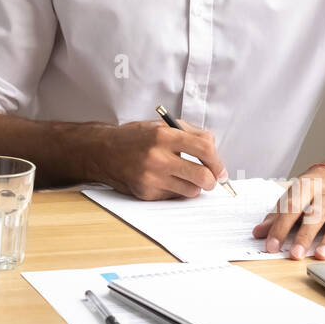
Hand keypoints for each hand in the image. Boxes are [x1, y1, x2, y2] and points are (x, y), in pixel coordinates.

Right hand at [88, 118, 224, 199]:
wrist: (103, 151)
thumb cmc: (135, 137)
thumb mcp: (161, 126)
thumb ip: (190, 133)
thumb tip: (214, 150)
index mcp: (164, 135)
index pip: (204, 148)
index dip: (218, 161)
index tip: (221, 169)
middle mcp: (157, 157)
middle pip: (202, 176)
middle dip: (212, 180)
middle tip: (211, 179)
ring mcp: (151, 177)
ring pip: (191, 190)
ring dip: (193, 186)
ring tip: (184, 177)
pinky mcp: (146, 192)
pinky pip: (173, 197)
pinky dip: (175, 190)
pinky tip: (164, 180)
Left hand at [252, 162, 324, 259]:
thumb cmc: (316, 188)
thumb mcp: (295, 194)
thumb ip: (277, 215)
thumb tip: (258, 233)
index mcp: (306, 188)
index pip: (291, 208)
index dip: (280, 228)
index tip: (271, 245)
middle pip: (314, 217)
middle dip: (304, 237)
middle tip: (294, 254)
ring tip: (320, 256)